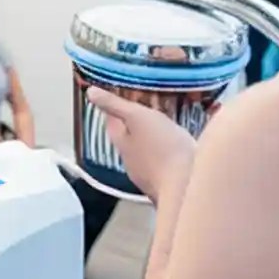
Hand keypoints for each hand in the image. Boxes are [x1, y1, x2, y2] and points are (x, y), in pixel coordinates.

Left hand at [85, 87, 197, 203]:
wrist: (188, 185)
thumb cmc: (163, 148)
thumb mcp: (137, 117)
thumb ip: (114, 104)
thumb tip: (90, 92)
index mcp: (122, 144)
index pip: (112, 122)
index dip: (115, 107)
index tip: (121, 96)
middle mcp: (132, 161)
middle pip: (128, 137)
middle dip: (136, 123)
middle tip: (146, 107)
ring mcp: (150, 175)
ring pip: (147, 151)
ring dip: (153, 138)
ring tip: (166, 125)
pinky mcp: (169, 182)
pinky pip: (165, 163)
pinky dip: (169, 153)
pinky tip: (181, 149)